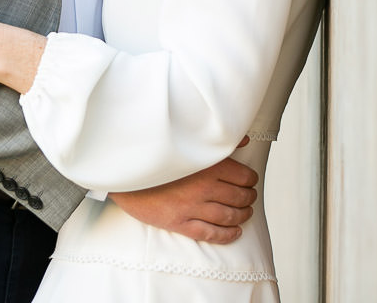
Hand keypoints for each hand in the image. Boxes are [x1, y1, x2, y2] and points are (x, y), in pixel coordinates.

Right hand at [109, 141, 258, 243]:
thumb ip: (219, 143)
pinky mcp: (180, 223)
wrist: (125, 171)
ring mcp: (192, 207)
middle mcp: (204, 187)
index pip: (243, 176)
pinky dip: (227, 234)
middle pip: (239, 197)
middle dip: (248, 198)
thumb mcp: (189, 144)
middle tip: (249, 196)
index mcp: (209, 165)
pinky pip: (210, 233)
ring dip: (242, 215)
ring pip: (228, 216)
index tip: (250, 180)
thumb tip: (244, 141)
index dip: (250, 179)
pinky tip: (235, 232)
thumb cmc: (157, 155)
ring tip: (245, 213)